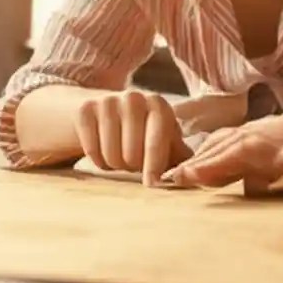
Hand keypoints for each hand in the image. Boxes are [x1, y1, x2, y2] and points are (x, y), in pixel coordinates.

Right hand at [74, 89, 191, 186]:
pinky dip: (96, 159)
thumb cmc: (142, 132)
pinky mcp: (85, 109)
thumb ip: (180, 156)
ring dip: (114, 164)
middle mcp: (135, 98)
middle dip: (132, 166)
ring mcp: (108, 101)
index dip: (154, 166)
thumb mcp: (163, 139)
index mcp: (159, 105)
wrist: (104, 111)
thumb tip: (196, 174)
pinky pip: (91, 150)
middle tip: (133, 161)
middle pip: (132, 154)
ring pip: (111, 155)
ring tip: (119, 155)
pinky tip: (102, 150)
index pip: (156, 142)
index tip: (152, 184)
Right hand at [170, 118, 282, 192]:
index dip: (203, 168)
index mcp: (248, 147)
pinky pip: (211, 145)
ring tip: (172, 175)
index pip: (220, 159)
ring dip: (191, 161)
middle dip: (189, 166)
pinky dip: (199, 154)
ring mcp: (233, 135)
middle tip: (168, 179)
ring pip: (208, 148)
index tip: (183, 176)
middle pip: (209, 154)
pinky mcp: (232, 136)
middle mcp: (237, 138)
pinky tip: (187, 166)